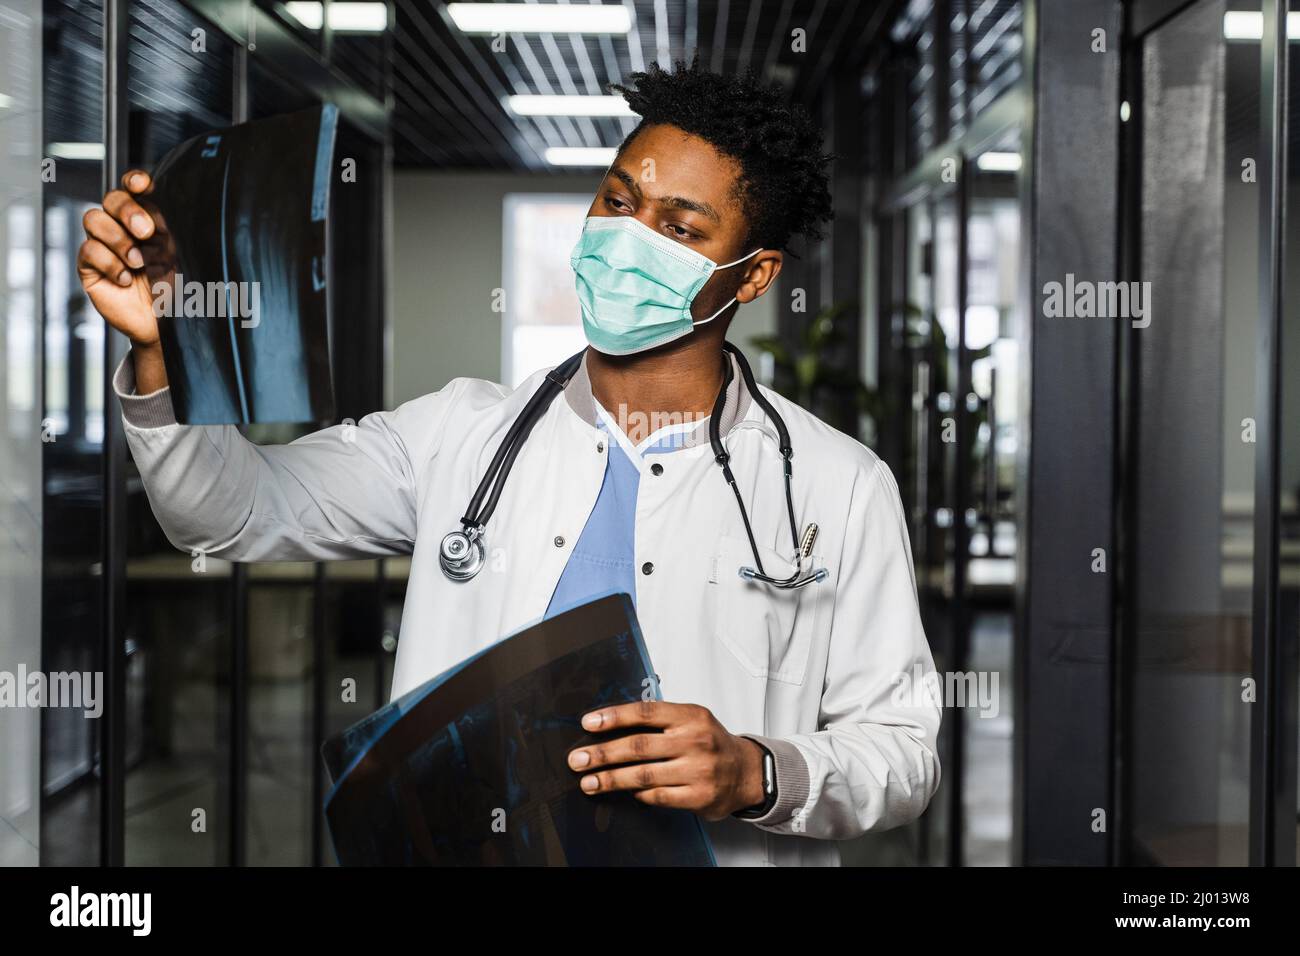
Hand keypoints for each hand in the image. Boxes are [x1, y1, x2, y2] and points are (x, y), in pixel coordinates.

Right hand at [78, 169, 169, 391]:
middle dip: (127, 210)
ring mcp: (106, 247)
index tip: (144, 185)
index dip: (134, 181)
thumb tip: (194, 205)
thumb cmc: (185, 292)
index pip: (134, 188)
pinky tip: (128, 279)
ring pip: (93, 219)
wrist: (171, 329)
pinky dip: (109, 263)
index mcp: (150, 219)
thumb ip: (186, 231)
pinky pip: (88, 251)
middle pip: (111, 198)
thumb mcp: (191, 258)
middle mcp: (125, 228)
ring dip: (117, 238)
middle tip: (146, 232)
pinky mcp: (91, 268)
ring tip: (139, 262)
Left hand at [567, 701, 765, 820]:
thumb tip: (613, 722)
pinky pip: (658, 796)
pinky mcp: (698, 797)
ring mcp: (698, 770)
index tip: (589, 723)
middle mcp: (695, 741)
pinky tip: (625, 792)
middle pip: (639, 746)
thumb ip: (660, 719)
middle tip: (578, 759)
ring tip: (589, 781)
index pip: (646, 712)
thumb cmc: (711, 743)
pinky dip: (638, 794)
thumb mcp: (692, 719)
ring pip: (644, 775)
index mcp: (691, 716)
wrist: (746, 771)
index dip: (615, 717)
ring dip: (611, 779)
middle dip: (603, 753)